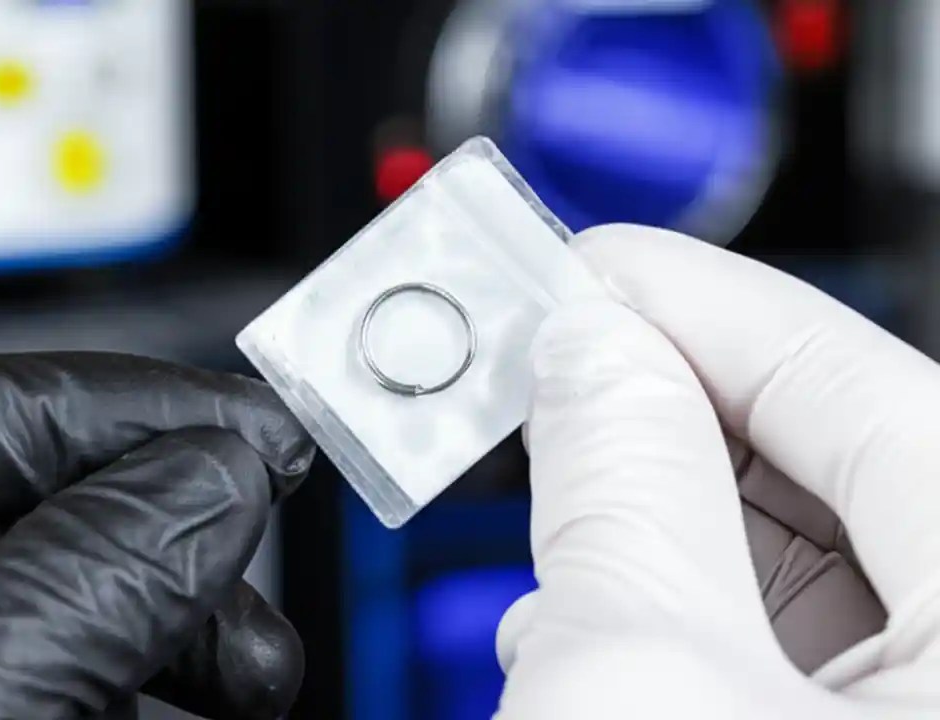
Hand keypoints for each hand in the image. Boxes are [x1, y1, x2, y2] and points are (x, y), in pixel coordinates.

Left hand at [0, 353, 313, 719]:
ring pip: (12, 625)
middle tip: (257, 559)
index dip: (99, 408)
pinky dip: (108, 701)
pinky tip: (179, 715)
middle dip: (145, 542)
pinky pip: (4, 703)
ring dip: (153, 637)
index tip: (237, 426)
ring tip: (250, 676)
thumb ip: (62, 586)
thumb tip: (208, 478)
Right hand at [495, 226, 937, 717]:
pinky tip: (592, 618)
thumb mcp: (637, 681)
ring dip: (665, 525)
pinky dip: (686, 618)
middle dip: (681, 415)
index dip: (713, 310)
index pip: (879, 400)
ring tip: (558, 506)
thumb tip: (594, 353)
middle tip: (560, 368)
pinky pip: (795, 657)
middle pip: (850, 478)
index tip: (594, 271)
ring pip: (819, 570)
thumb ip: (625, 485)